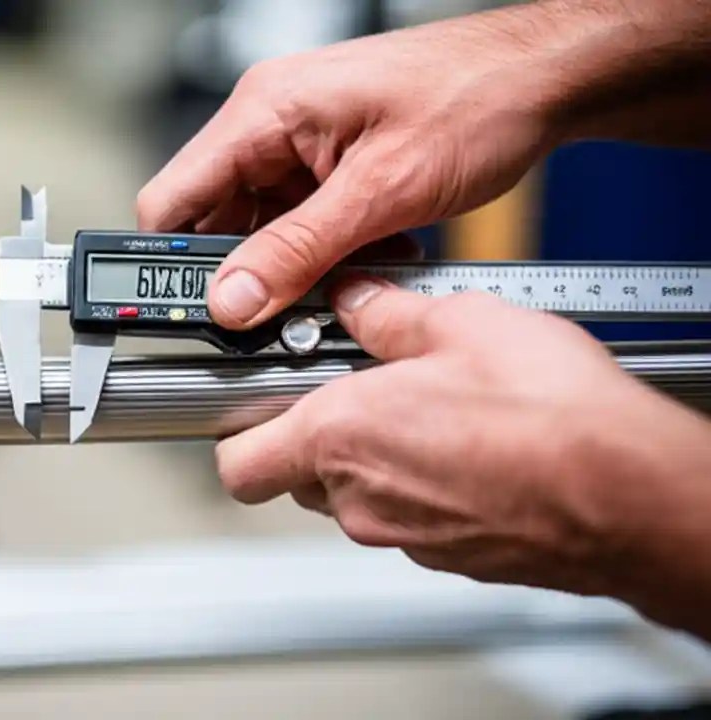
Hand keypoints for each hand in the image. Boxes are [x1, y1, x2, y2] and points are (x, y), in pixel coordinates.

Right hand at [137, 7, 566, 328]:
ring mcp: (299, 143)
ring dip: (296, 265)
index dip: (173, 266)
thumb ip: (298, 252)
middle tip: (282, 313)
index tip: (192, 315)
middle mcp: (269, 123)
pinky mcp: (329, 161)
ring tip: (349, 275)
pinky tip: (372, 255)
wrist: (545, 76)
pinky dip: (327, 251)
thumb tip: (234, 299)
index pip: (172, 201)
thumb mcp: (381, 191)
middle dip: (249, 273)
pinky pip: (301, 220)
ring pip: (261, 229)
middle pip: (214, 222)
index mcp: (262, 113)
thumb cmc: (476, 96)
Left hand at [215, 277, 710, 599]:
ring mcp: (403, 535)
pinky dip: (418, 481)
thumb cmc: (553, 418)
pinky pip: (407, 513)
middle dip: (314, 429)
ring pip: (353, 493)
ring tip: (426, 404)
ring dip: (372, 454)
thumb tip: (359, 299)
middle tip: (359, 382)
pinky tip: (467, 442)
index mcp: (337, 438)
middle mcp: (359, 500)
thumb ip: (388, 313)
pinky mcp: (450, 555)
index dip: (237, 431)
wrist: (632, 495)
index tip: (256, 397)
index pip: (237, 462)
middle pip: (295, 474)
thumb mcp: (462, 322)